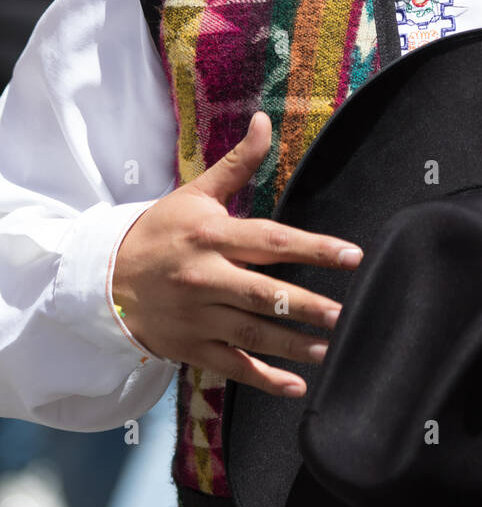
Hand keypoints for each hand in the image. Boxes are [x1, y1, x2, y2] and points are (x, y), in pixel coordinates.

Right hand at [112, 111, 362, 396]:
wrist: (104, 277)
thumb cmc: (160, 231)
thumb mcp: (196, 194)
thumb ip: (238, 164)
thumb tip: (265, 121)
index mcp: (212, 237)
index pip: (271, 241)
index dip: (314, 248)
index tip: (352, 256)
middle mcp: (207, 278)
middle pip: (265, 294)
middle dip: (307, 306)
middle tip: (343, 313)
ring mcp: (199, 317)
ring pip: (254, 335)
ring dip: (294, 345)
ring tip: (328, 347)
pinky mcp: (191, 347)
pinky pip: (233, 366)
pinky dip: (264, 380)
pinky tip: (295, 386)